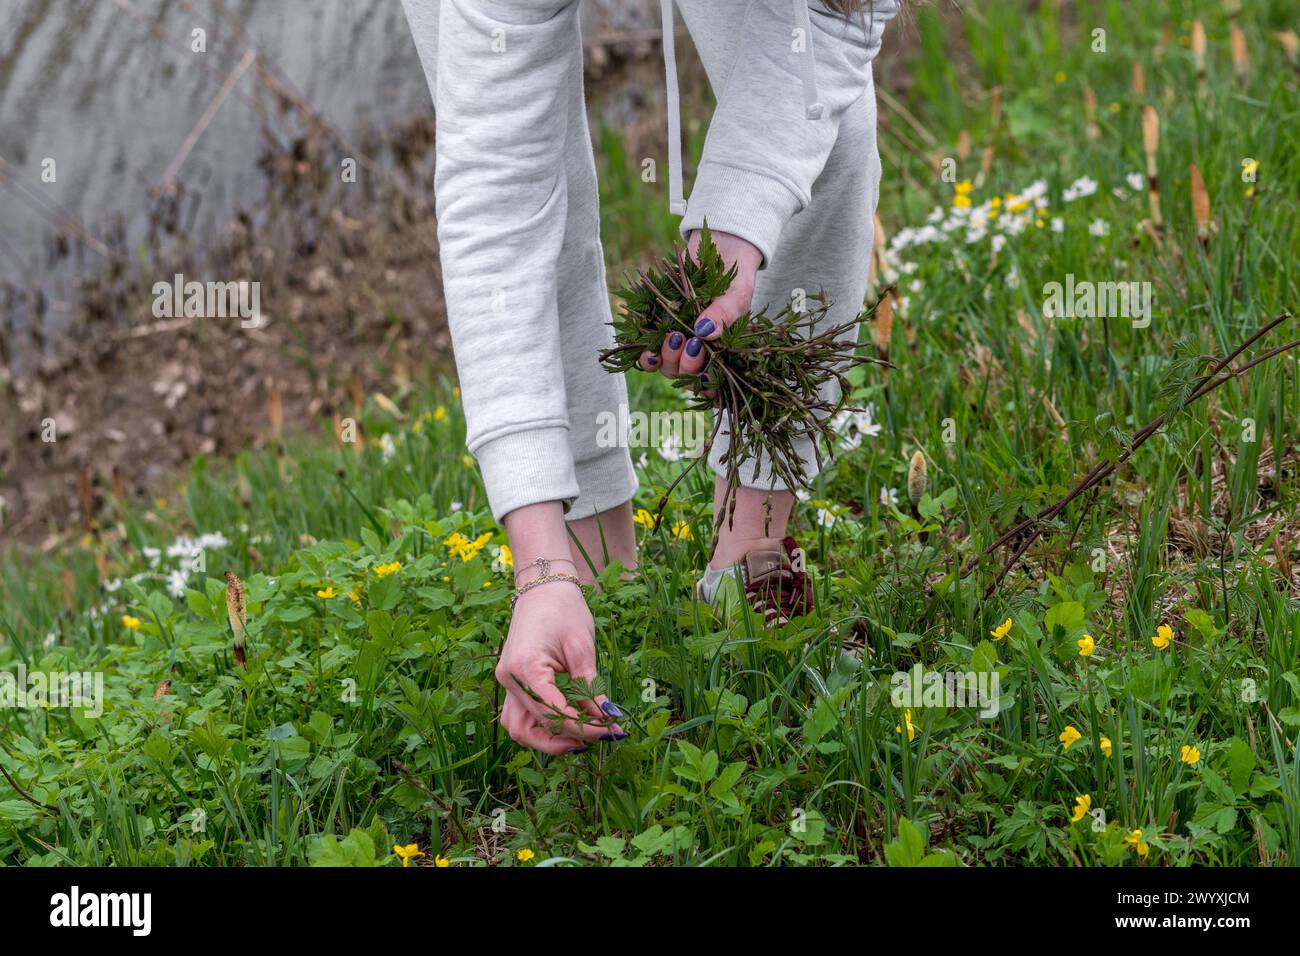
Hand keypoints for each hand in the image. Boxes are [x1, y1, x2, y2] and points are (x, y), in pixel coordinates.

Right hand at [496, 579, 625, 754]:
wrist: (543, 587)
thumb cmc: (564, 609)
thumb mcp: (582, 647)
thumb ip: (591, 687)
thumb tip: (608, 718)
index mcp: (526, 668)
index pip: (554, 712)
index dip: (584, 727)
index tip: (611, 731)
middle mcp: (509, 679)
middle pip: (534, 726)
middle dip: (568, 738)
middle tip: (599, 739)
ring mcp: (507, 682)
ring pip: (518, 728)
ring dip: (547, 740)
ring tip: (581, 739)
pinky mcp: (512, 682)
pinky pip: (520, 715)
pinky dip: (540, 726)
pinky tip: (567, 725)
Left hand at [641, 229, 761, 380]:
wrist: (718, 247)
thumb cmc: (735, 276)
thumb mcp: (736, 294)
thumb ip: (724, 314)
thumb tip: (704, 332)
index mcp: (721, 353)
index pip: (711, 385)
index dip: (705, 389)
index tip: (704, 377)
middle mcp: (697, 351)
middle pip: (684, 376)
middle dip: (685, 366)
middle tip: (690, 343)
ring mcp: (677, 339)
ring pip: (664, 365)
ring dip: (663, 358)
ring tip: (672, 338)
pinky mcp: (657, 324)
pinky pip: (645, 345)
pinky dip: (643, 347)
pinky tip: (644, 343)